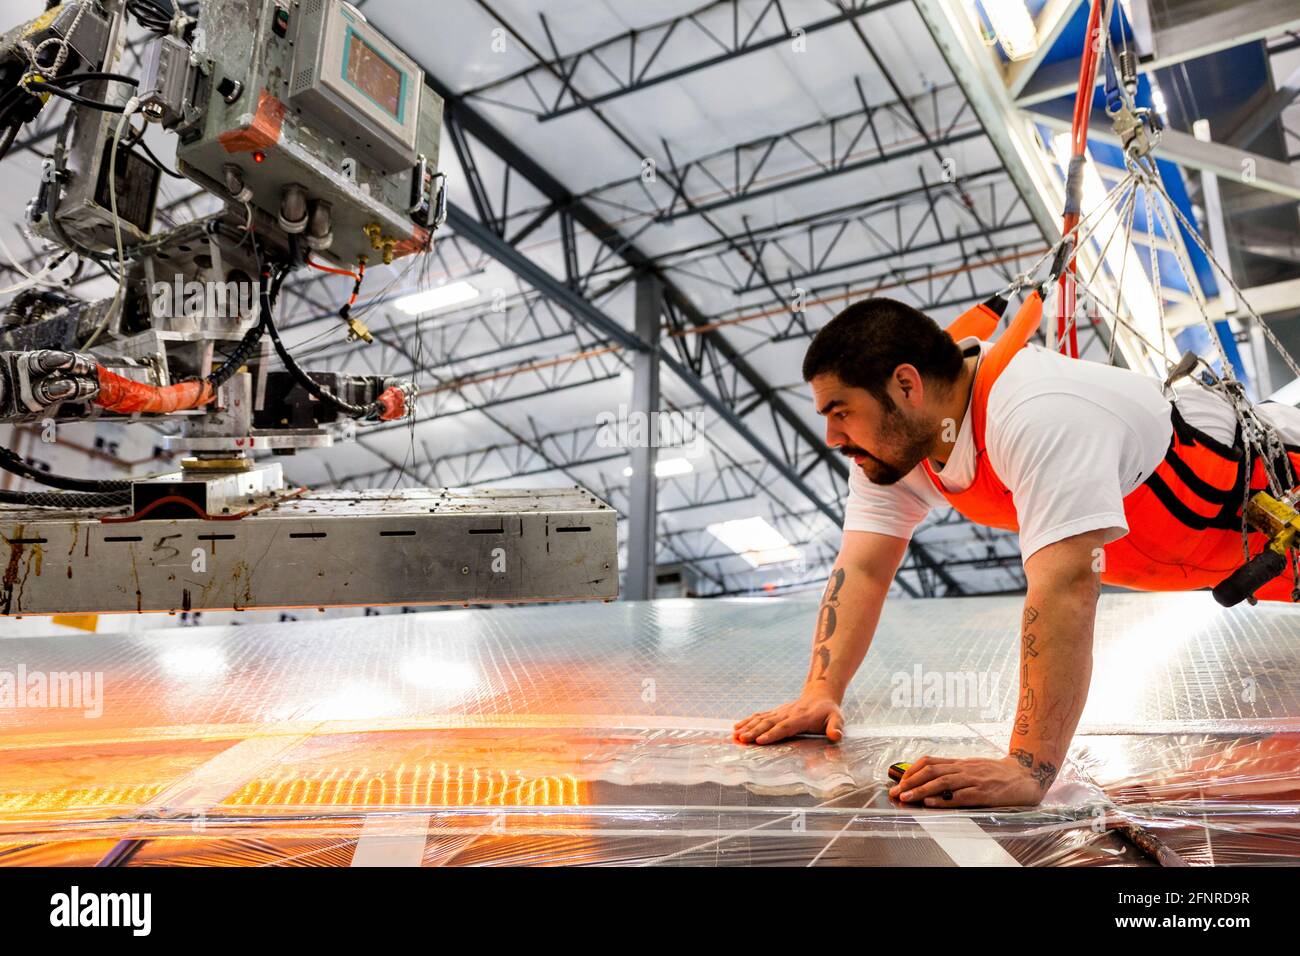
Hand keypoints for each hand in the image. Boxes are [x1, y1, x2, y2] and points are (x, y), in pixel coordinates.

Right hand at [733, 691, 843, 744]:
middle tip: (742, 740)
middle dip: (754, 732)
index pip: (786, 727)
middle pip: (769, 723)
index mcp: (802, 717)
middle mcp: (788, 713)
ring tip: (735, 736)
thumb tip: (835, 736)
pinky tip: (736, 727)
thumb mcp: (838, 718)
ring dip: (748, 727)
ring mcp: (780, 711)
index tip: (760, 741)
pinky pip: (759, 716)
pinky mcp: (775, 712)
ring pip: (761, 719)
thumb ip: (836, 727)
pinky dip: (747, 721)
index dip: (773, 734)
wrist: (820, 695)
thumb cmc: (829, 712)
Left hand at [888, 755, 1050, 808]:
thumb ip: (955, 772)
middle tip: (895, 792)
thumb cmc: (997, 773)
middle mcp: (964, 769)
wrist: (1026, 775)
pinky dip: (944, 799)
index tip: (899, 781)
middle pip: (932, 771)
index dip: (912, 770)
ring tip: (906, 797)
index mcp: (960, 763)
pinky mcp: (985, 793)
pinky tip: (931, 803)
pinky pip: (961, 796)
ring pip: (943, 782)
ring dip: (921, 790)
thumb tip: (930, 779)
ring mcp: (974, 780)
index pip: (930, 762)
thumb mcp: (973, 768)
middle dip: (910, 781)